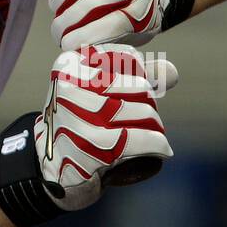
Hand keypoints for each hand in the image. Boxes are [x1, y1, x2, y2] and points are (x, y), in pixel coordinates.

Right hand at [35, 43, 176, 210]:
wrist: (52, 168)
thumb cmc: (79, 124)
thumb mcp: (94, 92)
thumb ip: (133, 77)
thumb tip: (173, 71)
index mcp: (68, 65)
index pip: (127, 57)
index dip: (141, 74)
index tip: (137, 92)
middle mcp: (70, 86)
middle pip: (138, 86)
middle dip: (150, 103)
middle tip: (145, 117)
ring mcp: (81, 116)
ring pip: (143, 112)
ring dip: (155, 125)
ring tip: (152, 132)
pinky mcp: (93, 145)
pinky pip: (141, 139)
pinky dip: (157, 144)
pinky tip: (162, 149)